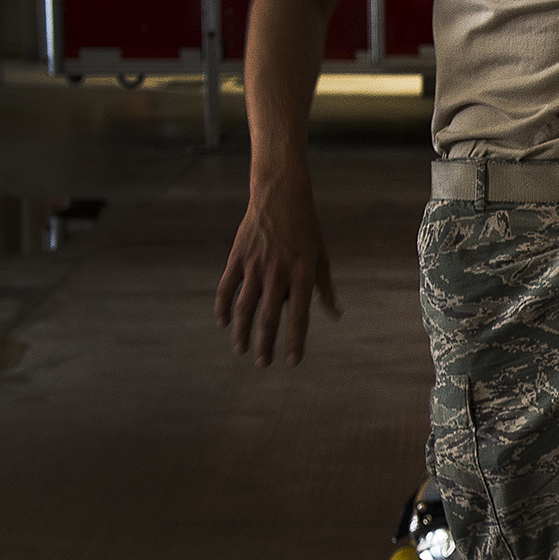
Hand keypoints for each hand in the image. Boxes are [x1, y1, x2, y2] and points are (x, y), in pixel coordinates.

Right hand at [215, 181, 339, 365]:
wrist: (280, 196)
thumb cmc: (306, 229)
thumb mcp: (322, 257)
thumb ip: (325, 288)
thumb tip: (335, 315)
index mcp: (302, 275)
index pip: (299, 316)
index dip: (295, 340)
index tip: (291, 362)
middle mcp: (278, 273)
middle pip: (269, 316)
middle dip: (265, 343)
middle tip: (262, 363)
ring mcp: (256, 265)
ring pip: (245, 306)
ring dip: (242, 331)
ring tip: (241, 350)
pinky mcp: (238, 257)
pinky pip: (227, 287)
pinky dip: (223, 306)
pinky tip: (223, 323)